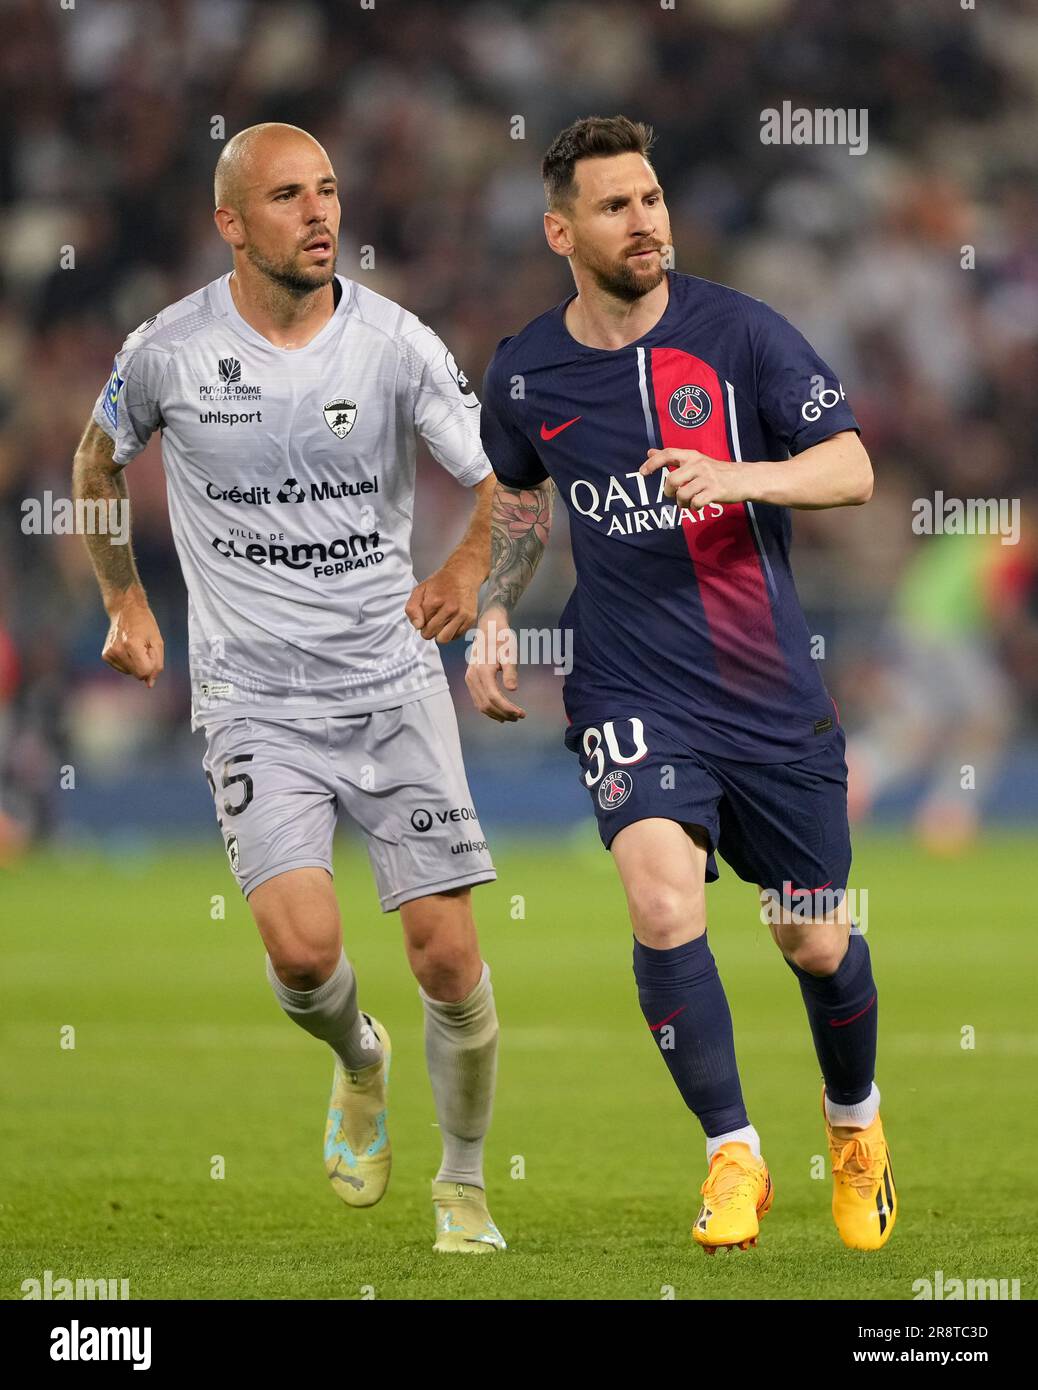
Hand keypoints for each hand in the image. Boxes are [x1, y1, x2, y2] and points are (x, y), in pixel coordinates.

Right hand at [102, 597, 163, 687]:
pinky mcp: (105, 655)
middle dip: (144, 664)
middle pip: (137, 674)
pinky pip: (123, 669)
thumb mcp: (157, 642)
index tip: (150, 651)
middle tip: (143, 647)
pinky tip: (127, 648)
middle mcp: (117, 650)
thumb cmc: (144, 624)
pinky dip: (128, 662)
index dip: (151, 665)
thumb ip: (156, 665)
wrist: (125, 610)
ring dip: (136, 663)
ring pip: (130, 673)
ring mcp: (109, 653)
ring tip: (134, 646)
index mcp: (131, 645)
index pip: (144, 673)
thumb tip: (149, 684)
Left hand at [405, 555, 482, 642]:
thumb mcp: (420, 589)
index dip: (421, 621)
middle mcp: (450, 609)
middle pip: (431, 634)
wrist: (464, 575)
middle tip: (432, 620)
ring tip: (441, 624)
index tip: (426, 614)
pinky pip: (456, 637)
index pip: (420, 625)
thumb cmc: (440, 583)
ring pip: (444, 639)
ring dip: (440, 635)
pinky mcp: (470, 620)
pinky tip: (451, 622)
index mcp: (435, 600)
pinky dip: (452, 633)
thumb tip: (418, 626)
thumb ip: (412, 608)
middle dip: (428, 630)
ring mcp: (462, 615)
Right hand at [464, 607, 524, 721]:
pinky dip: (488, 709)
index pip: (494, 698)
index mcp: (483, 671)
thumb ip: (511, 671)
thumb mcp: (510, 653)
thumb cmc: (502, 639)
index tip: (522, 714)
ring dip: (495, 714)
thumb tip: (513, 689)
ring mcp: (469, 679)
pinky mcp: (470, 679)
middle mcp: (472, 677)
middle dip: (503, 713)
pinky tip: (499, 712)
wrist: (489, 628)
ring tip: (511, 717)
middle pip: (486, 704)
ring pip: (480, 705)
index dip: (508, 709)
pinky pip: (477, 699)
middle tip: (519, 717)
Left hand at [640, 448, 750, 508]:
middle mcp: (699, 464)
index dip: (653, 463)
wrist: (744, 479)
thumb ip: (673, 458)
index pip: (668, 454)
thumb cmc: (716, 471)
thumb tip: (650, 452)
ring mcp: (707, 478)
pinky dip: (694, 508)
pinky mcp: (715, 491)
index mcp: (692, 456)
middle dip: (668, 491)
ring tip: (688, 502)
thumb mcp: (695, 460)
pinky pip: (696, 503)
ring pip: (682, 493)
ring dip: (682, 502)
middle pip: (672, 479)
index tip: (642, 472)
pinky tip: (698, 506)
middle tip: (673, 495)